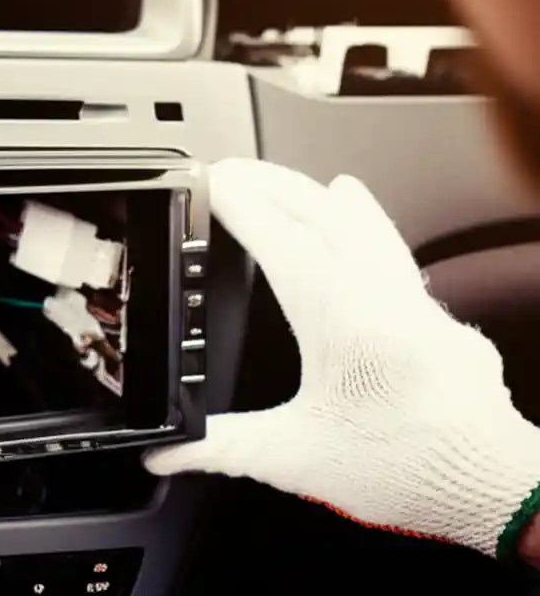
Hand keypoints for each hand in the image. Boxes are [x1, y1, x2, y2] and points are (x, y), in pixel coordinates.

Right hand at [144, 159, 539, 557]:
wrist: (495, 489)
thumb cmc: (412, 470)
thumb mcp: (294, 458)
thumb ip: (219, 448)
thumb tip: (165, 452)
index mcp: (344, 322)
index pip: (282, 241)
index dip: (242, 206)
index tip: (213, 181)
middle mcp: (385, 301)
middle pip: (326, 219)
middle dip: (275, 187)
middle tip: (236, 171)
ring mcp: (417, 306)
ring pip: (370, 230)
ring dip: (324, 201)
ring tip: (301, 183)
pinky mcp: (438, 323)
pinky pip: (397, 255)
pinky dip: (371, 228)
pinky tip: (367, 227)